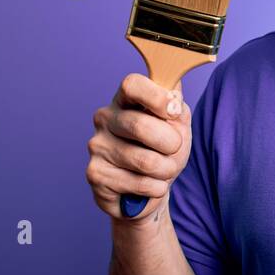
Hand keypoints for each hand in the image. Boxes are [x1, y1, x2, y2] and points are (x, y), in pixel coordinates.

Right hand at [86, 74, 191, 220]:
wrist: (150, 190)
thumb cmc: (163, 151)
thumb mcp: (178, 127)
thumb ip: (178, 109)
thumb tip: (174, 95)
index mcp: (125, 100)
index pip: (132, 85)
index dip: (156, 97)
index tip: (174, 112)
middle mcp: (105, 118)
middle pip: (141, 125)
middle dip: (171, 143)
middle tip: (174, 150)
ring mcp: (97, 146)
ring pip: (146, 161)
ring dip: (167, 169)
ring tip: (164, 170)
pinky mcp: (96, 174)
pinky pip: (141, 183)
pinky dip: (157, 188)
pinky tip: (151, 185)